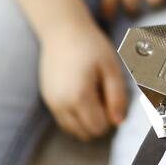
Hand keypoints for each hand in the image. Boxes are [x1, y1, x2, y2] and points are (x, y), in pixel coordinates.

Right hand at [39, 16, 128, 139]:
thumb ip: (117, 96)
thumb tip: (119, 122)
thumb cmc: (91, 46)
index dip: (111, 117)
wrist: (62, 31)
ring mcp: (51, 103)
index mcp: (78, 97)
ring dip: (86, 121)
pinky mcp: (47, 99)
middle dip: (99, 121)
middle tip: (104, 96)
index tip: (112, 97)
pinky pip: (63, 120)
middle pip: (85, 133)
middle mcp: (61, 104)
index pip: (98, 127)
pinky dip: (75, 115)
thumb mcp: (111, 68)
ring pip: (72, 130)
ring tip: (94, 95)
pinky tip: (83, 94)